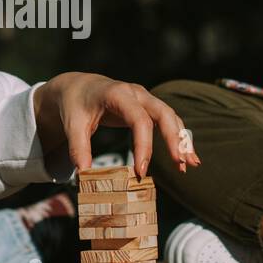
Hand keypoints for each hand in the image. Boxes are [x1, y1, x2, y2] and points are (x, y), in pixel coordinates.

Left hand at [31, 73, 200, 178]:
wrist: (78, 87)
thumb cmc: (75, 104)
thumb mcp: (72, 124)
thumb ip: (78, 148)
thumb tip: (84, 175)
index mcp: (117, 94)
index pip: (139, 120)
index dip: (143, 146)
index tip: (141, 171)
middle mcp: (136, 93)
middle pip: (164, 113)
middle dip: (175, 139)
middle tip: (181, 164)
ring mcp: (144, 98)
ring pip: (171, 116)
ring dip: (182, 139)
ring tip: (190, 164)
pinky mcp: (147, 106)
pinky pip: (168, 120)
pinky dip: (178, 136)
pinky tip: (184, 156)